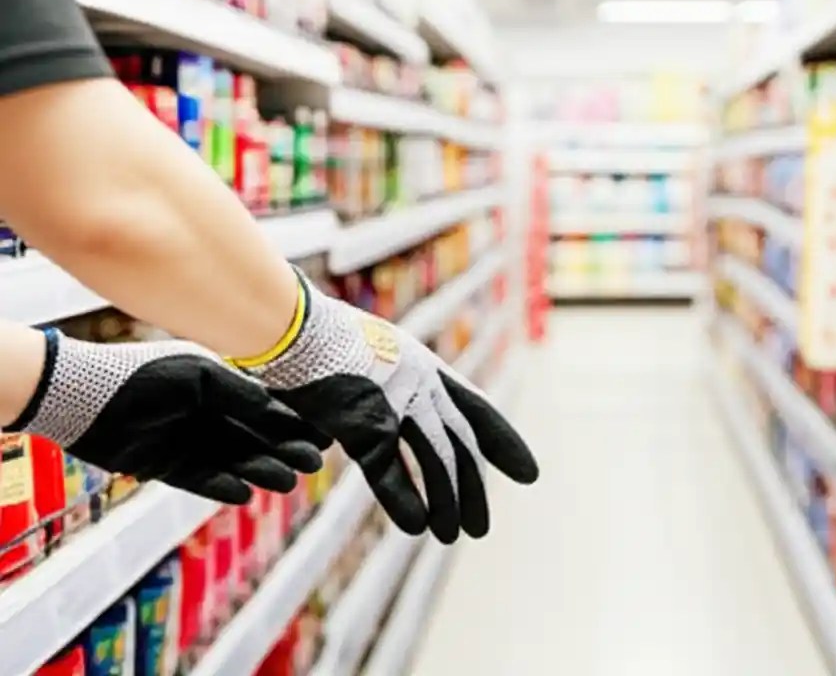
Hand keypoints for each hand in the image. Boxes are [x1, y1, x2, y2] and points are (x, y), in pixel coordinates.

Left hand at [6, 330, 326, 504]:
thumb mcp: (201, 379)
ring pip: (235, 460)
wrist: (83, 398)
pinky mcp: (167, 467)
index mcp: (219, 385)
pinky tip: (244, 492)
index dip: (295, 421)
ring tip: (286, 480)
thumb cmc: (144, 377)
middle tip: (314, 461)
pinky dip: (223, 486)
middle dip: (285, 449)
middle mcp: (207, 415)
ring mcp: (188, 441)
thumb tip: (286, 413)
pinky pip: (204, 480)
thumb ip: (243, 397)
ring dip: (261, 470)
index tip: (324, 434)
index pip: (267, 407)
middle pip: (256, 437)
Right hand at [244, 278, 538, 540]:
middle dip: (474, 487)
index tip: (528, 473)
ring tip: (453, 536)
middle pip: (461, 442)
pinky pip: (390, 468)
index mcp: (424, 365)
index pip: (476, 408)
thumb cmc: (314, 335)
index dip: (503, 442)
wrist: (285, 320)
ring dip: (448, 501)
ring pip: (436, 459)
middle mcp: (420, 382)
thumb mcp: (369, 352)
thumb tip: (392, 414)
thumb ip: (389, 381)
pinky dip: (405, 499)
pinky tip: (418, 527)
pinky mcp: (364, 418)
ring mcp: (395, 399)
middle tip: (482, 528)